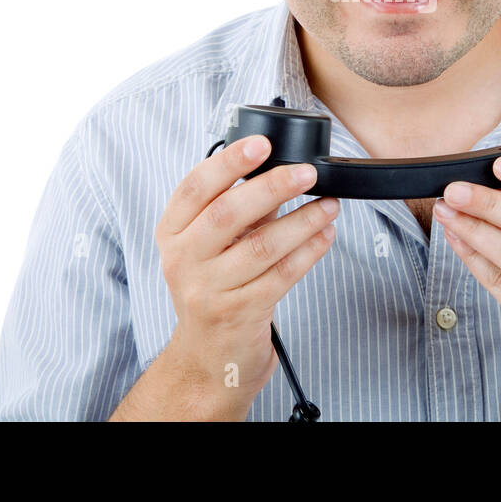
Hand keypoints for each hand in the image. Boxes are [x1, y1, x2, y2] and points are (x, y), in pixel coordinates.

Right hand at [154, 135, 337, 418]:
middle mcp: (184, 260)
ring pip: (262, 245)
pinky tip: (325, 235)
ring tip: (328, 204)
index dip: (229, 161)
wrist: (210, 358)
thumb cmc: (215, 288)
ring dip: (302, 220)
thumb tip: (278, 168)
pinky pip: (282, 275)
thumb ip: (235, 208)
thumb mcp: (209, 245)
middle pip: (228, 213)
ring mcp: (209, 290)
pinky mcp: (240, 313)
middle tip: (307, 173)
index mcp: (172, 233)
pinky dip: (309, 251)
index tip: (262, 144)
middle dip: (273, 186)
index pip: (195, 187)